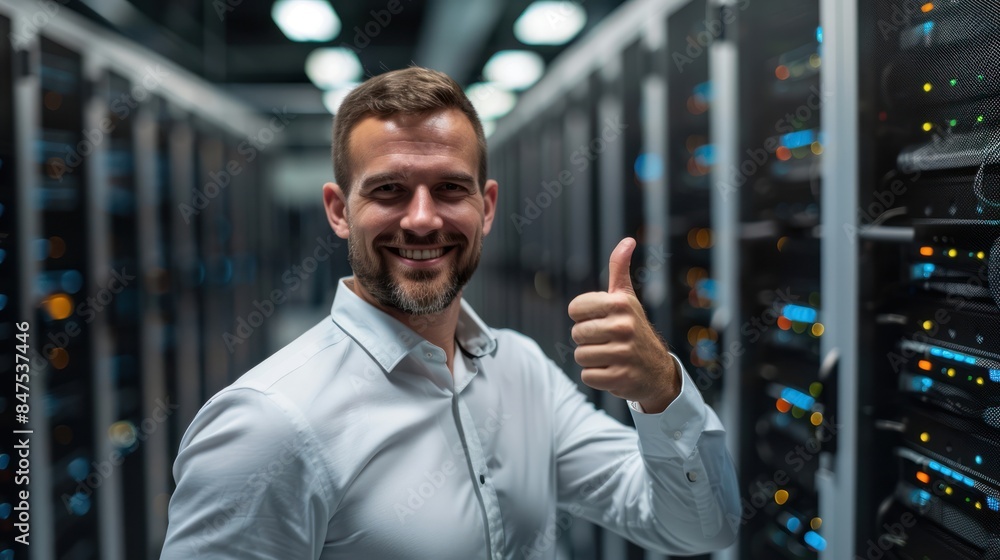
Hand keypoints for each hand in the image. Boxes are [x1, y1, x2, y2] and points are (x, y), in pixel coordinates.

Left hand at [568, 237, 679, 412]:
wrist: (657, 371)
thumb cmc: (634, 329)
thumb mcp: (627, 298)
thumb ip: (619, 269)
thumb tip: (627, 241)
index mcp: (620, 304)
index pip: (575, 309)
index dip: (584, 316)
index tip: (601, 321)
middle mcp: (623, 327)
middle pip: (576, 334)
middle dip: (588, 339)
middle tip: (608, 341)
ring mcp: (623, 353)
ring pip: (580, 356)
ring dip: (592, 358)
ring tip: (611, 356)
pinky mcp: (620, 378)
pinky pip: (587, 376)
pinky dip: (596, 376)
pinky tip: (613, 370)